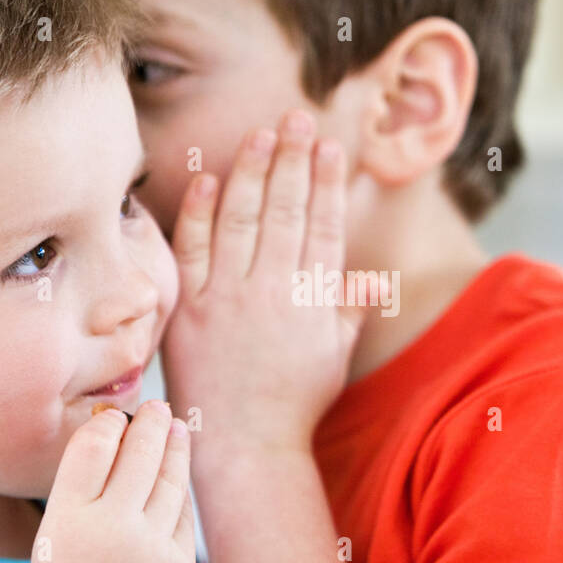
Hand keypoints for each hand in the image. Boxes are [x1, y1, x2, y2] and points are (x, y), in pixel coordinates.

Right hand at [0, 402, 194, 562]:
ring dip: (175, 449)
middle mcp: (109, 530)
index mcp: (64, 520)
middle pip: (139, 455)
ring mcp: (150, 550)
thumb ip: (81, 492)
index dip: (109, 425)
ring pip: (169, 482)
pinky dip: (179, 494)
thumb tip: (119, 436)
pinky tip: (177, 478)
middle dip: (152, 424)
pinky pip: (182, 517)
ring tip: (177, 429)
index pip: (92, 449)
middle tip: (157, 406)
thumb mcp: (54, 541)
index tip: (118, 414)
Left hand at [162, 110, 362, 462]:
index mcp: (312, 300)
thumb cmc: (294, 402)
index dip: (327, 180)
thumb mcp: (333, 356)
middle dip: (292, 158)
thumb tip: (372, 279)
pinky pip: (193, 250)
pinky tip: (208, 179)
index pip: (323, 225)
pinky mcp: (191, 309)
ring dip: (251, 171)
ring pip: (241, 218)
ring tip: (260, 134)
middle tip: (296, 116)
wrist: (243, 445)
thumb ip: (349, 311)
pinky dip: (199, 212)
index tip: (329, 145)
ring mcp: (228, 297)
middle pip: (285, 209)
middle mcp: (272, 290)